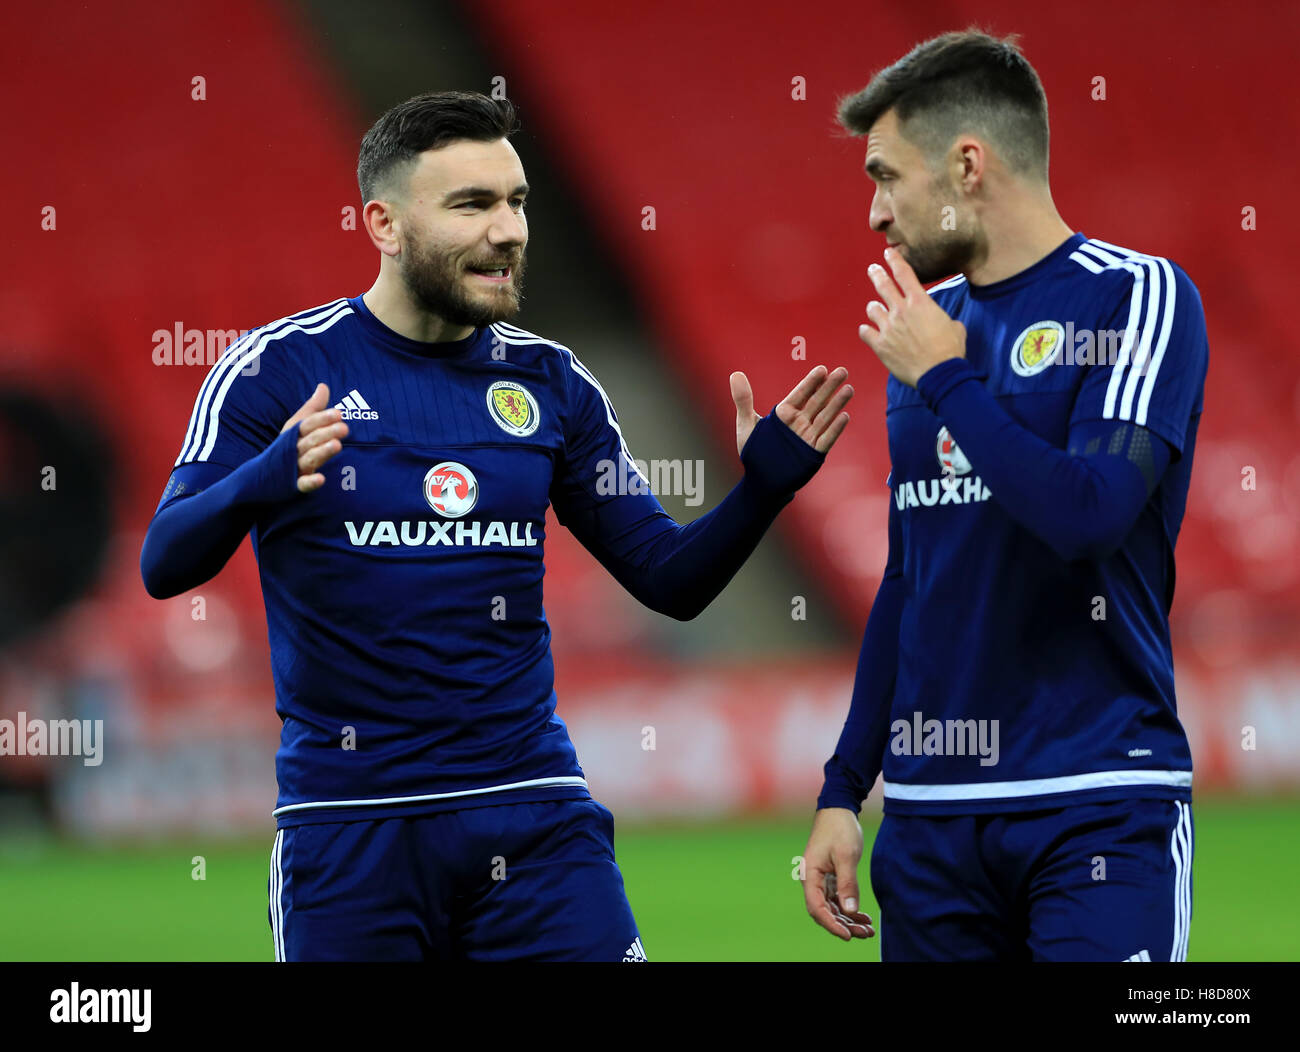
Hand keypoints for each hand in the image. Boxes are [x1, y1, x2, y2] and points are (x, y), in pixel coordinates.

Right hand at [280, 383, 347, 492]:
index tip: (338, 413)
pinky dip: (310, 482)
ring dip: (322, 452)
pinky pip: (302, 484)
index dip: (322, 418)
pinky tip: (321, 479)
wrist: (262, 476)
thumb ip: (312, 409)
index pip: (307, 424)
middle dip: (326, 433)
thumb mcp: (297, 427)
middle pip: (310, 440)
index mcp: (293, 434)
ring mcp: (293, 467)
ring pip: (308, 459)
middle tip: (344, 427)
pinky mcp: (295, 485)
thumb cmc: (287, 447)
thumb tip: (323, 386)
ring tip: (337, 445)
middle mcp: (292, 449)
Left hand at [731, 365, 851, 457]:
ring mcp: (807, 437)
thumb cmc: (754, 452)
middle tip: (842, 371)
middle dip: (829, 387)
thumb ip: (743, 400)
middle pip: (816, 401)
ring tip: (849, 388)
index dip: (811, 382)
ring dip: (837, 403)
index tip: (822, 369)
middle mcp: (798, 423)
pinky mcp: (813, 453)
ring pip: (824, 417)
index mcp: (784, 413)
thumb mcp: (746, 424)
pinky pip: (826, 439)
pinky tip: (845, 416)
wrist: (762, 481)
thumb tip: (735, 374)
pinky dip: (835, 428)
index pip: (800, 394)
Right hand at [801, 807, 874, 940]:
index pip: (817, 908)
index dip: (831, 924)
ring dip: (848, 920)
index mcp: (810, 875)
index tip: (847, 935)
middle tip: (865, 934)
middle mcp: (812, 880)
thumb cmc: (840, 829)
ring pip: (832, 908)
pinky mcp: (830, 877)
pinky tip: (864, 917)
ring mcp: (820, 880)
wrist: (839, 809)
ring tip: (868, 930)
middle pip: (824, 912)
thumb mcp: (846, 855)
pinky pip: (837, 900)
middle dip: (843, 925)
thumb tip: (849, 910)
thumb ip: (847, 884)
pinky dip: (849, 910)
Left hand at [858, 247, 966, 387]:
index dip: (895, 261)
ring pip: (872, 309)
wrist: (938, 373)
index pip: (904, 274)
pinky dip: (866, 331)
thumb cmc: (949, 350)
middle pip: (883, 285)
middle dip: (877, 274)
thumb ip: (941, 318)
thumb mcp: (954, 326)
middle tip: (873, 269)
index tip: (888, 253)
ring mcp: (888, 327)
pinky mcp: (880, 345)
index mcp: (920, 302)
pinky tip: (868, 332)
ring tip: (875, 309)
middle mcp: (901, 310)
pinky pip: (865, 332)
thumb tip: (944, 322)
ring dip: (874, 308)